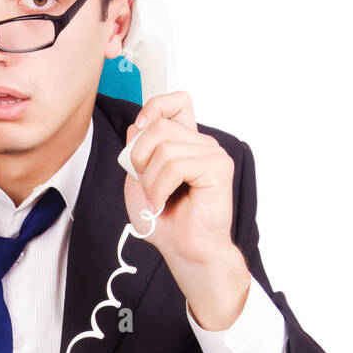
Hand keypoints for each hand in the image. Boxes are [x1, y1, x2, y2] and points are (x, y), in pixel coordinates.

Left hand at [123, 91, 251, 329]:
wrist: (184, 250)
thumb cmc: (165, 221)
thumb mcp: (136, 182)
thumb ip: (134, 152)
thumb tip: (137, 125)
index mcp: (185, 142)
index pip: (177, 101)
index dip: (154, 107)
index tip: (139, 129)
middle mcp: (201, 143)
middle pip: (158, 126)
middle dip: (139, 158)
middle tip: (146, 186)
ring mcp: (212, 153)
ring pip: (164, 148)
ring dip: (150, 181)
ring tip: (157, 201)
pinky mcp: (218, 167)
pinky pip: (176, 165)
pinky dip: (160, 188)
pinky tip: (164, 203)